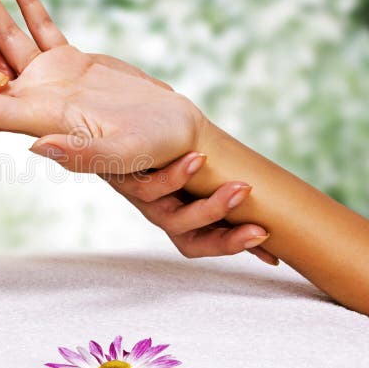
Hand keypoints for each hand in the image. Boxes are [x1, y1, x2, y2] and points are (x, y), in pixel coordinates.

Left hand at [0, 0, 205, 169]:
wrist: (172, 130)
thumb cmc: (152, 149)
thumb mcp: (121, 153)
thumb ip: (81, 154)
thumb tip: (36, 147)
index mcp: (39, 120)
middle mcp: (35, 99)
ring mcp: (50, 77)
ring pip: (10, 35)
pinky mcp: (69, 60)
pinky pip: (42, 25)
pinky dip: (28, 0)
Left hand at [105, 152, 277, 264]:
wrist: (98, 116)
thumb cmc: (153, 140)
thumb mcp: (190, 159)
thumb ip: (218, 172)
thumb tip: (260, 181)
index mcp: (176, 210)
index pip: (206, 241)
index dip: (234, 247)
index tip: (270, 251)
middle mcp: (158, 209)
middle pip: (189, 239)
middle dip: (227, 239)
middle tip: (261, 228)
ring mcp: (139, 196)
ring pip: (170, 218)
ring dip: (209, 207)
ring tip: (240, 188)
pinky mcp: (122, 177)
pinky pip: (146, 187)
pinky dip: (175, 177)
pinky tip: (199, 158)